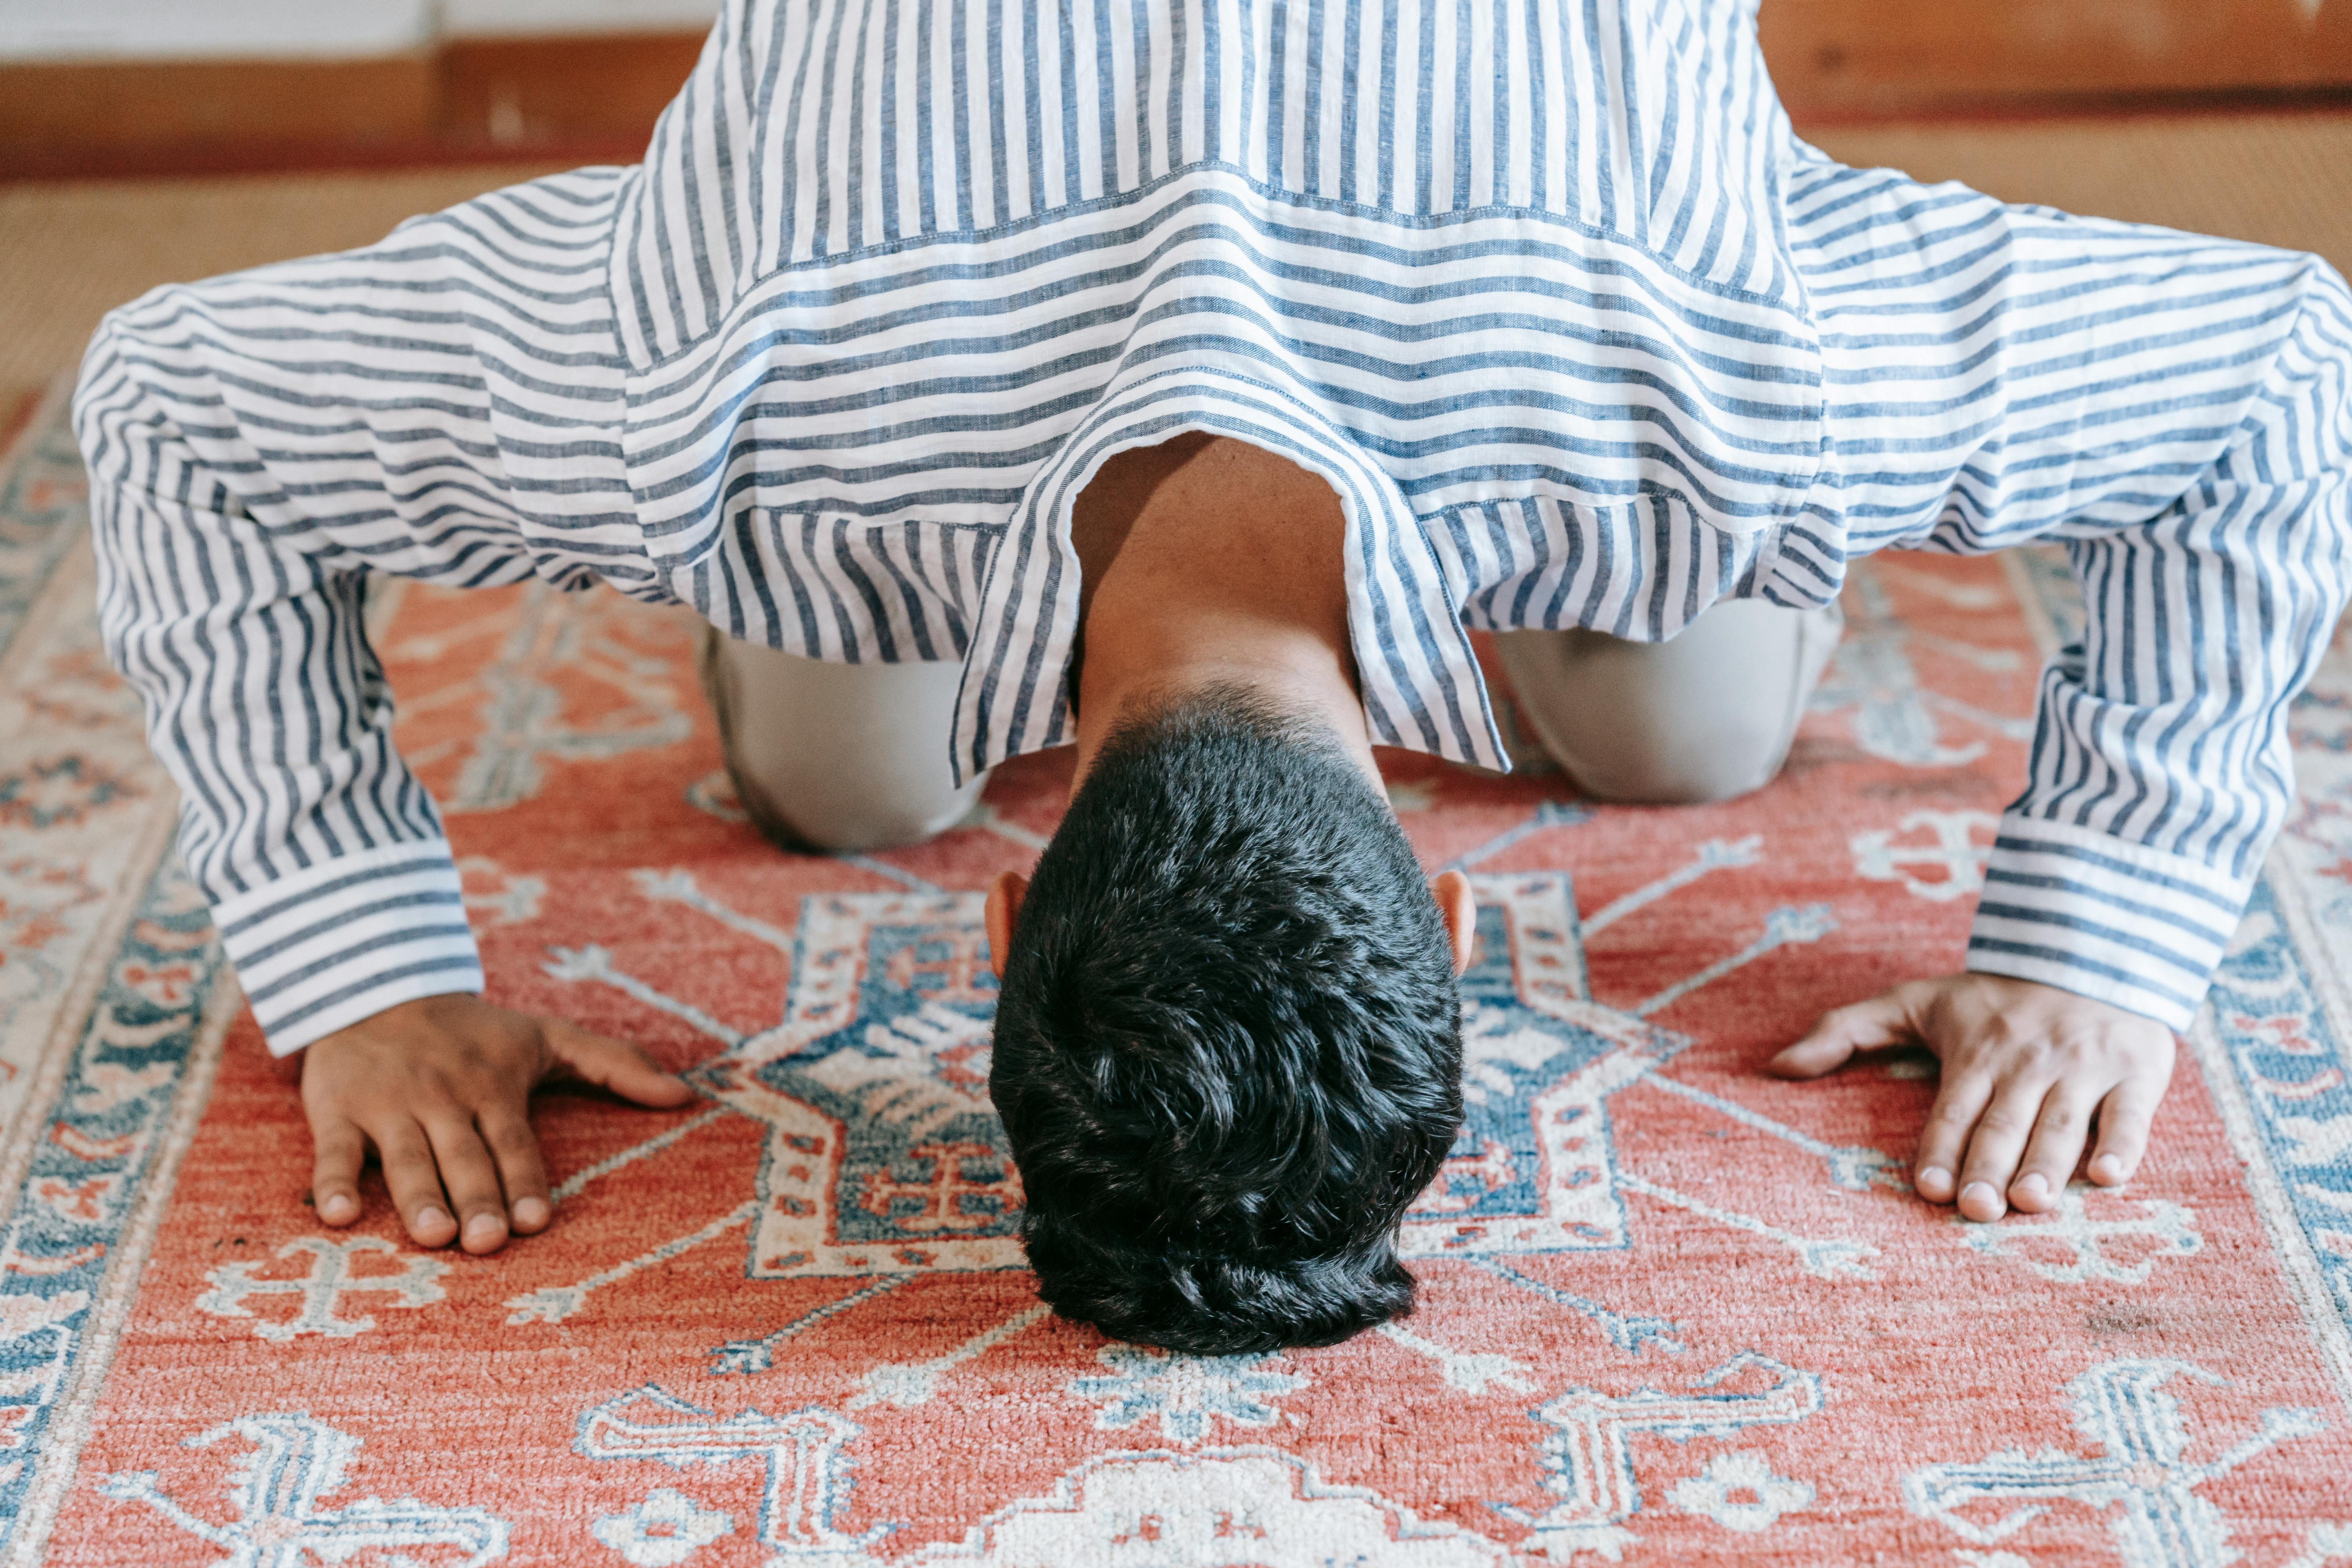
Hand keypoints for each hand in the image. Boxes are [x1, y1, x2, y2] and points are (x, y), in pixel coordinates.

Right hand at [301, 994, 696, 1253]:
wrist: (377, 986)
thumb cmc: (472, 1030)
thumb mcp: (546, 1036)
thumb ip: (616, 1062)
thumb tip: (686, 1095)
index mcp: (493, 1086)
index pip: (515, 1142)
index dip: (526, 1181)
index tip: (537, 1220)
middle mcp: (443, 1098)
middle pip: (463, 1157)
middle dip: (477, 1199)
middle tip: (488, 1241)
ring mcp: (388, 1105)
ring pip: (405, 1158)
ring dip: (418, 1197)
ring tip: (433, 1237)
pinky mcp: (337, 1108)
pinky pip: (333, 1150)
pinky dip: (332, 1182)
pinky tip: (341, 1216)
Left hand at [1768, 973, 2175, 1221]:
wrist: (2090, 950)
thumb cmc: (1993, 995)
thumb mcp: (1915, 1002)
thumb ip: (1844, 1031)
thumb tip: (1775, 1066)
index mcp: (1976, 1052)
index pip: (1952, 1110)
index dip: (1940, 1148)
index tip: (1929, 1188)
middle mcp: (2029, 1062)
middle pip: (2005, 1125)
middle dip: (1989, 1166)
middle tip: (1976, 1209)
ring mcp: (2084, 1068)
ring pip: (2063, 1124)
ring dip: (2046, 1164)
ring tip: (2030, 1203)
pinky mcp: (2136, 1072)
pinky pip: (2131, 1115)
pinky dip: (2123, 1145)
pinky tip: (2108, 1177)